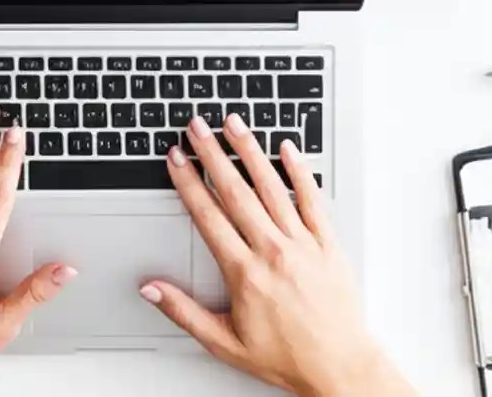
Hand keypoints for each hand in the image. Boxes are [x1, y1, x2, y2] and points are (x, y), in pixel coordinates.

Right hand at [141, 114, 414, 396]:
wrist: (338, 367)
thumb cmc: (285, 357)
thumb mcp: (224, 341)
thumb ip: (184, 311)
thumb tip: (152, 290)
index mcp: (244, 273)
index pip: (207, 215)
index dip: (188, 182)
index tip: (176, 159)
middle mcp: (273, 251)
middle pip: (235, 191)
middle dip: (212, 154)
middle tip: (197, 127)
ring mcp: (303, 244)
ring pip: (272, 187)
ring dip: (250, 152)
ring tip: (234, 125)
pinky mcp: (329, 244)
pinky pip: (312, 200)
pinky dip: (300, 172)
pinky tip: (288, 149)